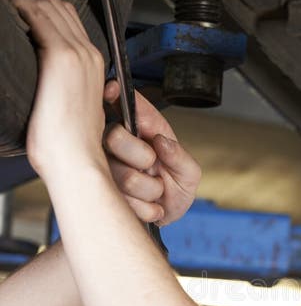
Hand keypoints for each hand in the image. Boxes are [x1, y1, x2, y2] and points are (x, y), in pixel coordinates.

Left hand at [7, 0, 105, 177]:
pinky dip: (18, 7)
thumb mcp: (76, 111)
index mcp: (93, 65)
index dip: (41, 7)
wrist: (78, 162)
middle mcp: (88, 55)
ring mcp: (76, 54)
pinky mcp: (60, 57)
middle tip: (7, 6)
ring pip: (48, 4)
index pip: (68, 18)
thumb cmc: (71, 146)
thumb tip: (46, 86)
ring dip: (22, 0)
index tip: (21, 11)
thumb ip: (67, 89)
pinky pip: (36, 15)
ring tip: (4, 8)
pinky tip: (5, 14)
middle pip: (58, 5)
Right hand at [103, 81, 200, 225]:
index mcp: (143, 129)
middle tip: (153, 165)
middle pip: (114, 137)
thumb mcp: (189, 172)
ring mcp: (109, 168)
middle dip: (141, 157)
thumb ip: (180, 156)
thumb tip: (162, 142)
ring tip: (157, 190)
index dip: (114, 92)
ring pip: (124, 175)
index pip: (123, 103)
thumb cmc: (176, 186)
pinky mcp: (105, 192)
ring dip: (150, 190)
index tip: (112, 90)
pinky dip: (146, 208)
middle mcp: (120, 145)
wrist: (167, 216)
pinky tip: (151, 204)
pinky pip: (125, 200)